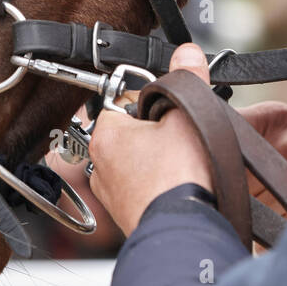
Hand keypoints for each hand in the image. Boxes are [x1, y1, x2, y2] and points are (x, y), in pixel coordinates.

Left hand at [86, 43, 214, 235]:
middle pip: (129, 131)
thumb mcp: (188, 115)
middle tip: (180, 136)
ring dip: (156, 158)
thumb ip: (187, 78)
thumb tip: (186, 54)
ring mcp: (110, 195)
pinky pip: (140, 188)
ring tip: (182, 163)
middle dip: (154, 130)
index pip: (122, 100)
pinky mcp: (126, 215)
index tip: (168, 107)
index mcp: (105, 135)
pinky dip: (157, 184)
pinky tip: (178, 186)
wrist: (184, 231)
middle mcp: (99, 165)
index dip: (150, 99)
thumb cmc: (179, 179)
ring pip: (135, 161)